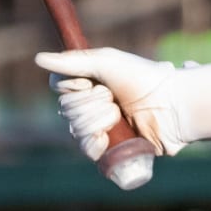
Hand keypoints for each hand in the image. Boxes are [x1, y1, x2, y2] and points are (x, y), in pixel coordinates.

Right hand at [34, 48, 210, 159]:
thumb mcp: (107, 62)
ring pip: (75, 128)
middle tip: (114, 97)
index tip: (91, 80)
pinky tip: (106, 136)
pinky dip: (94, 142)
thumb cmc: (144, 78)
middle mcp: (92, 106)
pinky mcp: (113, 149)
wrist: (172, 103)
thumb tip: (38, 59)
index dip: (71, 85)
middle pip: (66, 108)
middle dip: (90, 101)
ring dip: (98, 118)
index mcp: (89, 84)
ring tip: (120, 113)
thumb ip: (73, 62)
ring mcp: (102, 129)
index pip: (59, 87)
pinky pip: (88, 150)